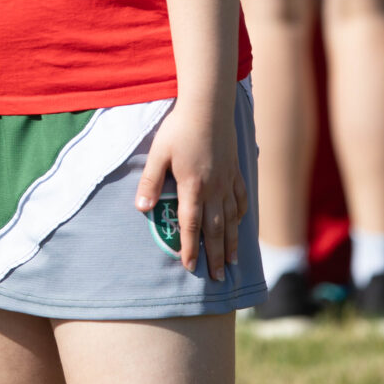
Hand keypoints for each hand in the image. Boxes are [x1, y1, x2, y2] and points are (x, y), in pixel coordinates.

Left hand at [134, 100, 246, 279]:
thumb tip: (141, 208)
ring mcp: (227, 180)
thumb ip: (151, 182)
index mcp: (192, 187)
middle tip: (217, 278)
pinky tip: (240, 224)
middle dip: (215, 256)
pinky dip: (241, 215)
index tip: (189, 267)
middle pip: (216, 229)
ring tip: (232, 262)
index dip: (190, 248)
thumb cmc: (179, 128)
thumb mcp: (158, 153)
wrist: (208, 106)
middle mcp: (214, 189)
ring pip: (231, 219)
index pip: (190, 225)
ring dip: (232, 242)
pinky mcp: (235, 170)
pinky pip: (241, 197)